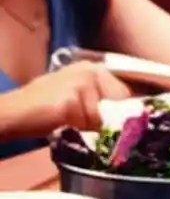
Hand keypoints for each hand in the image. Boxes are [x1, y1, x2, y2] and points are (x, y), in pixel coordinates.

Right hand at [0, 63, 132, 138]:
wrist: (12, 112)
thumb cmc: (44, 108)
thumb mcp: (77, 96)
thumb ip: (102, 101)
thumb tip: (130, 117)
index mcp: (94, 69)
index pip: (126, 94)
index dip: (122, 113)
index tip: (113, 121)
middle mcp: (91, 71)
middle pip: (118, 106)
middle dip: (106, 120)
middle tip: (80, 119)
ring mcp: (81, 83)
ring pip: (103, 118)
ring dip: (89, 127)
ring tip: (67, 120)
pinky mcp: (70, 99)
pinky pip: (87, 124)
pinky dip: (77, 129)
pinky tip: (61, 122)